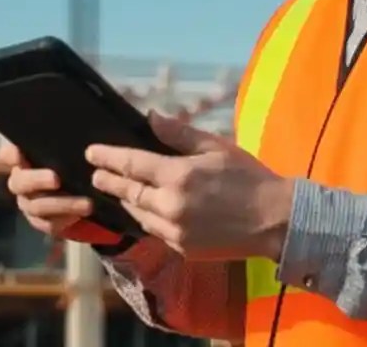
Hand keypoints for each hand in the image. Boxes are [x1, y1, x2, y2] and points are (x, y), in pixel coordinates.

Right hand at [0, 139, 94, 237]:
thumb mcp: (69, 152)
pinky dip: (66, 219)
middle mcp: (21, 182)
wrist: (81, 191)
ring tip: (87, 203)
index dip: (11, 155)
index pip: (8, 155)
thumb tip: (84, 143)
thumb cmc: (72, 162)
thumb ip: (66, 146)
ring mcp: (28, 204)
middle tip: (56, 179)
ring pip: (36, 206)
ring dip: (63, 204)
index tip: (19, 154)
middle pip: (19, 182)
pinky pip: (48, 224)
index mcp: (23, 160)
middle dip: (37, 180)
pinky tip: (82, 214)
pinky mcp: (41, 222)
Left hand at [86, 111, 295, 261]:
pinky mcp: (183, 249)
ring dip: (128, 202)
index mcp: (178, 176)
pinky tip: (147, 210)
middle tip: (96, 175)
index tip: (91, 153)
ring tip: (120, 191)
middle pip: (129, 193)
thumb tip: (151, 117)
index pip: (132, 165)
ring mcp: (175, 231)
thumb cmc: (249, 177)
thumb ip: (179, 133)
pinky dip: (148, 218)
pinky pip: (156, 231)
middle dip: (110, 183)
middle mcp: (171, 206)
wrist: (275, 220)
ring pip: (139, 215)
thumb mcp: (215, 147)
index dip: (108, 158)